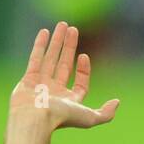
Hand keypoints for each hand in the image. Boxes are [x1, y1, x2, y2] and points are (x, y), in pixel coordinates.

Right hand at [4, 22, 119, 143]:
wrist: (34, 119)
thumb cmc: (62, 118)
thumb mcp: (90, 118)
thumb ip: (105, 113)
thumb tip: (117, 102)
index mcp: (69, 101)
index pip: (80, 83)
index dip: (84, 69)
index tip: (84, 55)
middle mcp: (55, 92)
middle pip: (64, 65)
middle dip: (69, 47)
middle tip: (73, 29)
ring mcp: (40, 85)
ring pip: (50, 58)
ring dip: (57, 42)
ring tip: (62, 24)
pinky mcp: (27, 79)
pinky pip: (35, 58)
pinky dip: (40, 45)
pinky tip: (45, 31)